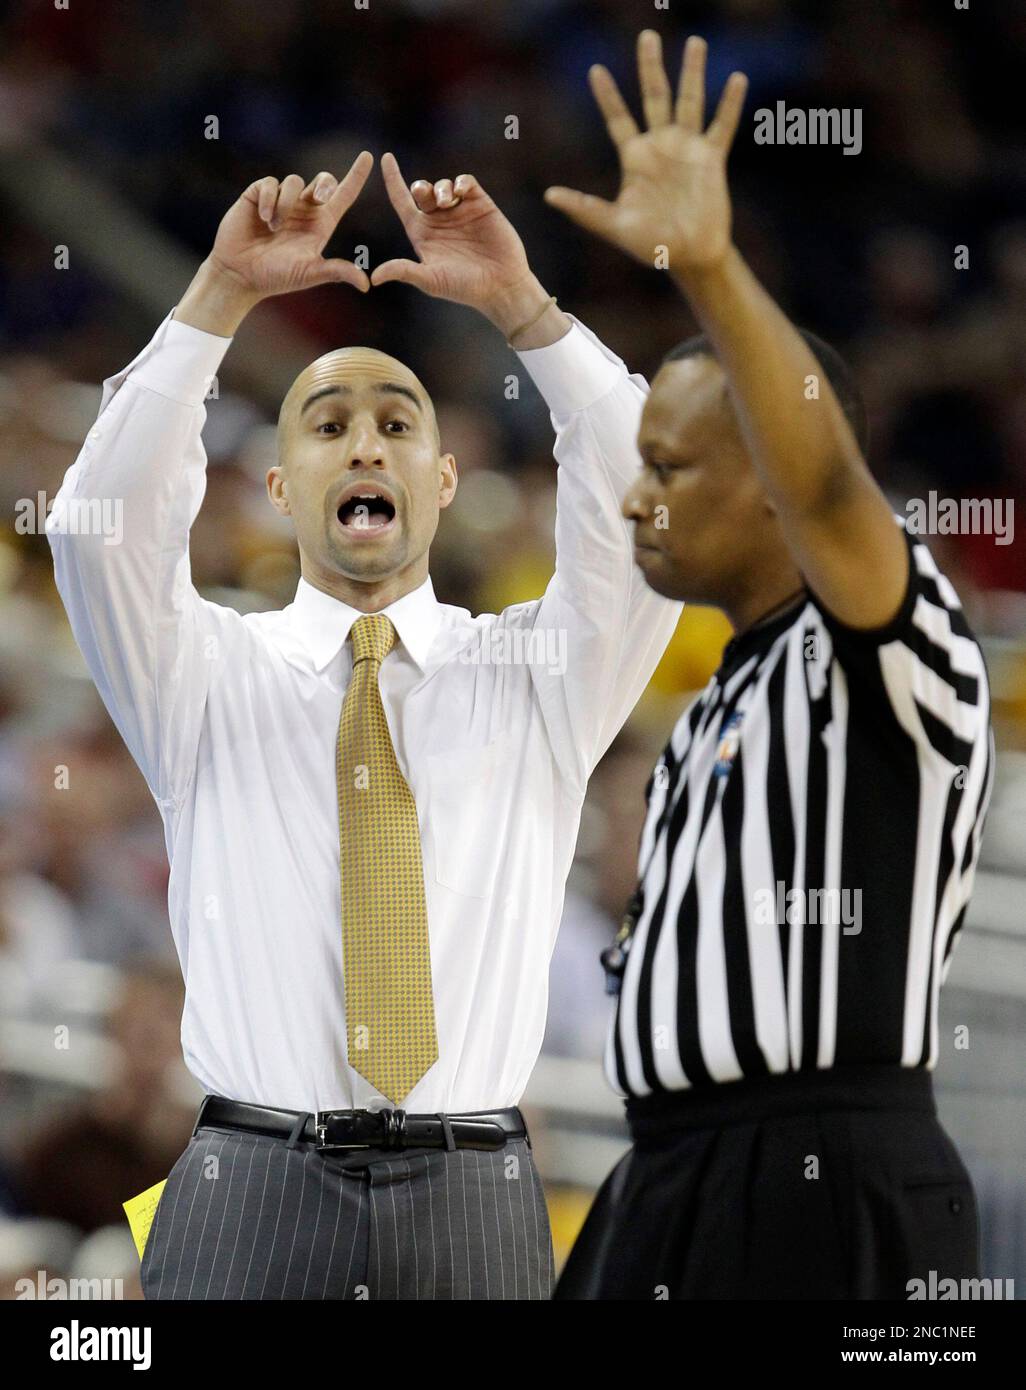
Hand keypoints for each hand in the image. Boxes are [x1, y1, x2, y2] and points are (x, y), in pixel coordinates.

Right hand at [207, 152, 374, 301]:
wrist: (240, 275)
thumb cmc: (276, 276)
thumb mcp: (310, 273)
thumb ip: (337, 272)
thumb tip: (366, 285)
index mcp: (321, 224)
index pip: (344, 195)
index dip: (356, 176)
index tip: (369, 155)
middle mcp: (304, 209)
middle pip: (325, 180)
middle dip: (325, 184)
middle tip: (321, 198)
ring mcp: (282, 200)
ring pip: (294, 182)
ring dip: (286, 205)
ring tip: (274, 228)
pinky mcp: (259, 195)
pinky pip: (270, 184)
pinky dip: (268, 200)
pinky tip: (262, 219)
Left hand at [371, 152, 537, 325]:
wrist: (501, 286)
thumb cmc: (464, 288)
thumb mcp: (430, 280)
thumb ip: (403, 272)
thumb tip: (373, 278)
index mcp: (422, 234)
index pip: (402, 201)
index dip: (392, 180)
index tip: (385, 157)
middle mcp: (439, 220)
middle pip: (422, 191)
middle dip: (421, 187)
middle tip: (424, 194)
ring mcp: (460, 211)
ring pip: (443, 185)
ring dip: (442, 189)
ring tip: (448, 203)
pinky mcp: (481, 205)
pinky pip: (466, 183)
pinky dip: (461, 182)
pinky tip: (461, 193)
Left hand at [544, 32, 747, 275]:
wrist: (688, 258)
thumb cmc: (650, 245)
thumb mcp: (614, 226)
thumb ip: (585, 209)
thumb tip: (549, 196)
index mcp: (635, 159)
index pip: (618, 119)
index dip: (607, 96)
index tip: (596, 70)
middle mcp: (660, 147)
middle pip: (655, 96)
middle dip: (650, 67)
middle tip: (647, 36)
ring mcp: (687, 150)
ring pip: (690, 101)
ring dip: (692, 72)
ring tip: (694, 42)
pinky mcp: (712, 159)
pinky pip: (722, 126)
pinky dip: (730, 104)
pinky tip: (737, 79)